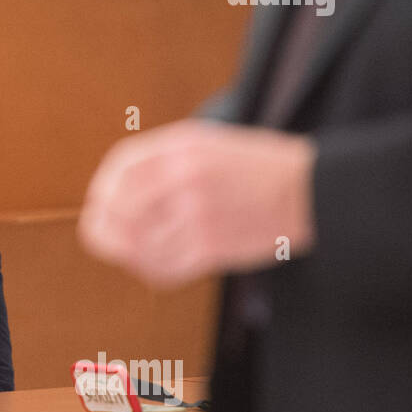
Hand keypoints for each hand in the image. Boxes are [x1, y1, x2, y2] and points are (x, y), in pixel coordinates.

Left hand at [78, 118, 316, 287]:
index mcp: (182, 145)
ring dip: (126, 253)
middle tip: (104, 237)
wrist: (309, 191)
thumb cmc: (253, 168)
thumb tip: (112, 190)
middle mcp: (185, 175)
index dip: (103, 192)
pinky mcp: (212, 247)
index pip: (120, 170)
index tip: (102, 206)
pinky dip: (150, 270)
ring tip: (131, 254)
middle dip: (104, 227)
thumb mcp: (206, 142)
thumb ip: (160, 158)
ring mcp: (197, 212)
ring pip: (135, 244)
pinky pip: (164, 267)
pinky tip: (153, 265)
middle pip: (118, 209)